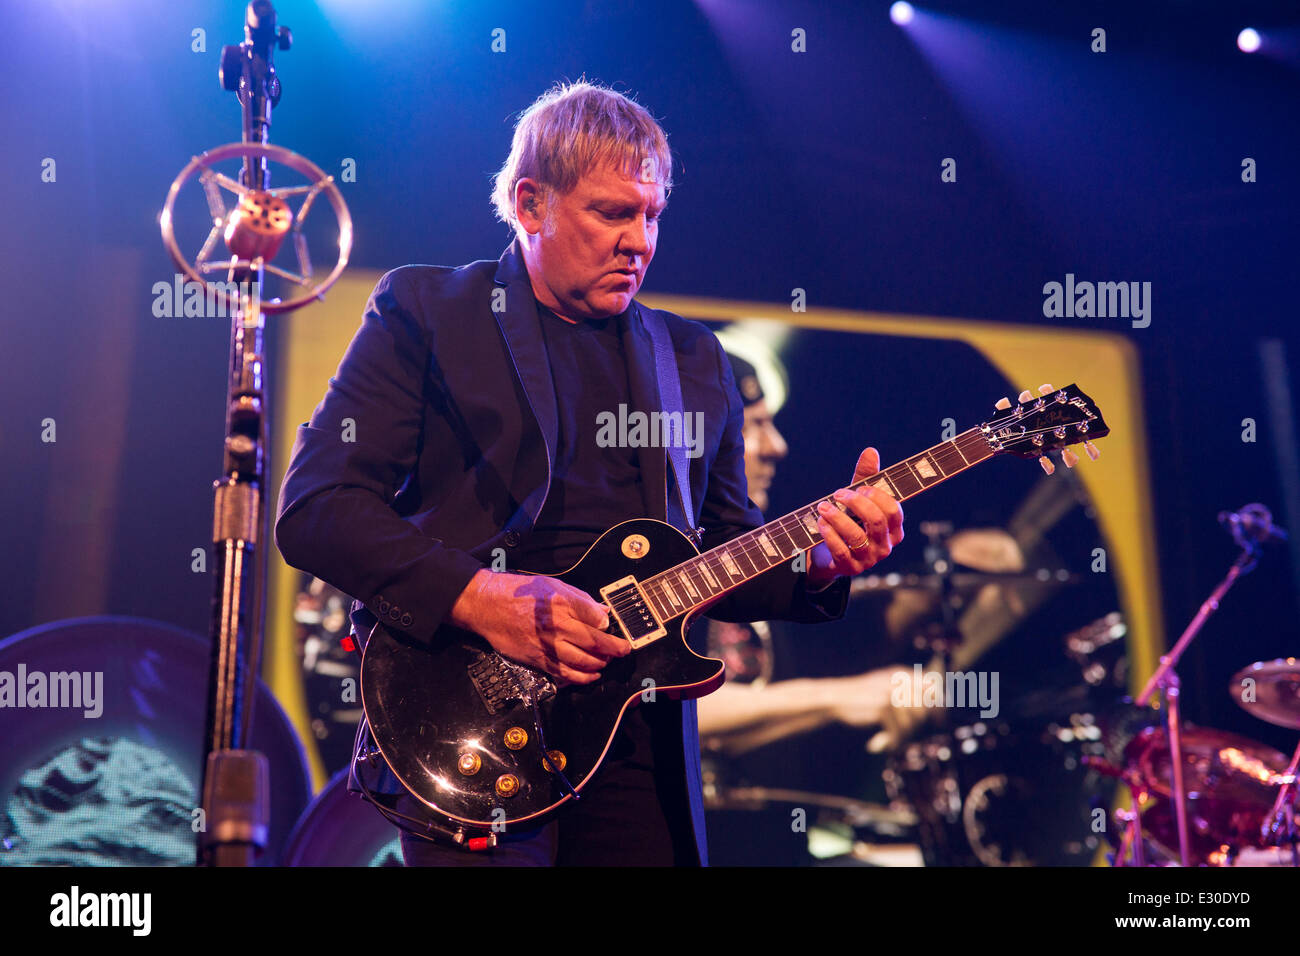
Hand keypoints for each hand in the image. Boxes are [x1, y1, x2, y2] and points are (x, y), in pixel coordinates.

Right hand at [448, 570, 629, 683]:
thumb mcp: (551, 584)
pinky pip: (564, 672)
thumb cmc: (517, 593)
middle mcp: (557, 625)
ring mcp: (547, 644)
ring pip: (582, 660)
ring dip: (599, 664)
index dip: (608, 626)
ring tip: (606, 662)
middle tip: (623, 650)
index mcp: (562, 603)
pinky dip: (581, 677)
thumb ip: (579, 599)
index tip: (612, 629)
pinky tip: (590, 675)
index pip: (597, 618)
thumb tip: (601, 610)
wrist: (488, 606)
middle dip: (613, 649)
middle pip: (594, 642)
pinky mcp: (537, 659)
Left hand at [807, 447, 903, 586]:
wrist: (830, 557)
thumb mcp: (858, 500)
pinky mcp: (850, 568)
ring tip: (823, 506)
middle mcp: (885, 546)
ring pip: (857, 536)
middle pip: (877, 521)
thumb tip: (871, 451)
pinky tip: (820, 522)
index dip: (876, 496)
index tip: (859, 487)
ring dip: (837, 517)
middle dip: (856, 503)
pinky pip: (840, 550)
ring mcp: (869, 560)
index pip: (894, 510)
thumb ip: (865, 477)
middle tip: (838, 493)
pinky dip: (828, 533)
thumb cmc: (850, 523)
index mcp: (893, 529)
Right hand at [825, 667, 930, 748]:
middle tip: (901, 736)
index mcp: (902, 673)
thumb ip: (910, 690)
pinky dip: (891, 741)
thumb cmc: (862, 698)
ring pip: (913, 723)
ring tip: (891, 741)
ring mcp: (892, 693)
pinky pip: (898, 731)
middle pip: (924, 710)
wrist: (835, 698)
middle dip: (916, 727)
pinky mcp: (883, 707)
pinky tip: (879, 744)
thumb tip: (941, 700)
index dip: (936, 707)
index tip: (929, 723)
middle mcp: (899, 680)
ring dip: (902, 737)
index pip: (933, 688)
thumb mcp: (886, 687)